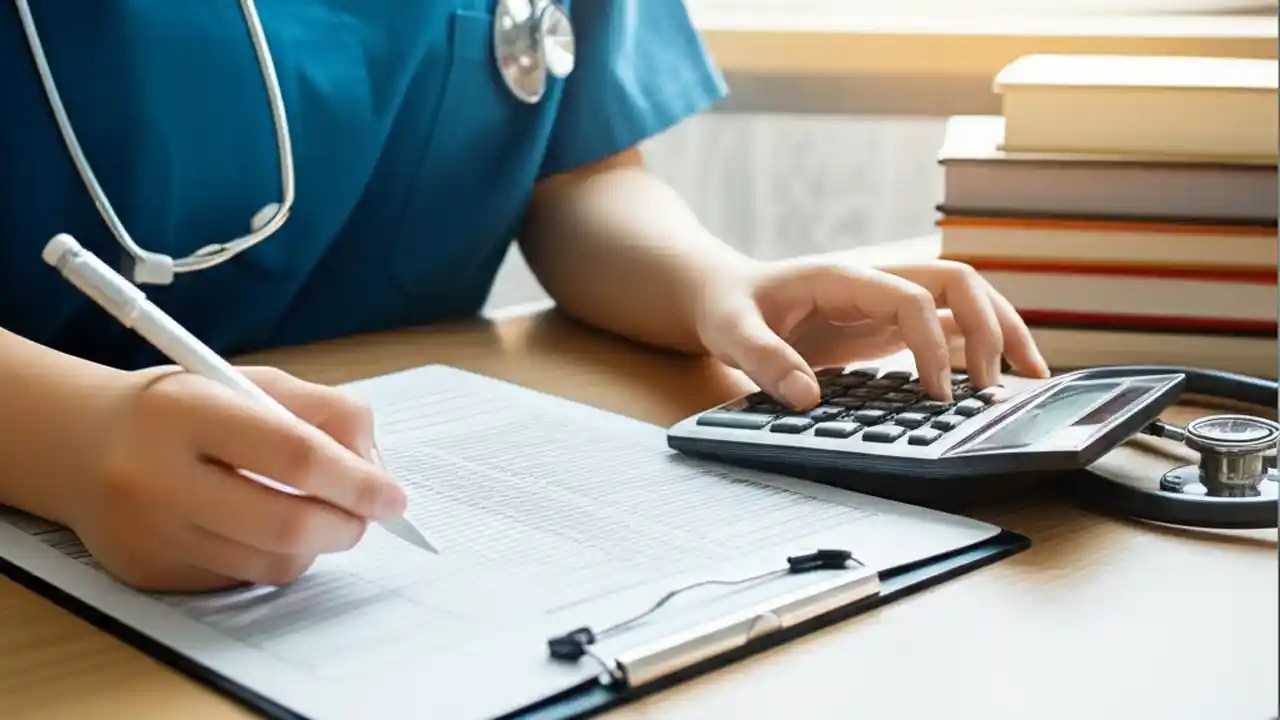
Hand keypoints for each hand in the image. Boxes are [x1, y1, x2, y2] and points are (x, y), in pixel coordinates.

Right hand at [65, 366, 405, 592]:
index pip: (295, 455)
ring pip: (269, 562)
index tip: (394, 496)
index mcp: (187, 411)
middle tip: (369, 515)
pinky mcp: (148, 571)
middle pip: (286, 523)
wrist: (81, 443)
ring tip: (317, 514)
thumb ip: (325, 412)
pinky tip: (260, 526)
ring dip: (315, 544)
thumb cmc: (185, 406)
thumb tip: (376, 470)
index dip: (358, 481)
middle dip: (348, 524)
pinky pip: (240, 578)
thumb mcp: (251, 382)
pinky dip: (272, 556)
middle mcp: (157, 475)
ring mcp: (149, 531)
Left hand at [695, 254, 1049, 408]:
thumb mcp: (731, 332)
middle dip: (991, 326)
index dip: (932, 345)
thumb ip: (763, 361)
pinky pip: (947, 327)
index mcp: (845, 276)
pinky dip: (977, 349)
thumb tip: (807, 398)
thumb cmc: (728, 307)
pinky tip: (995, 382)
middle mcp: (877, 281)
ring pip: (965, 299)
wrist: (724, 294)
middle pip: (959, 283)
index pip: (913, 298)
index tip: (937, 397)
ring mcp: (887, 301)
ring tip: (1030, 379)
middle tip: (1001, 385)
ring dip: (999, 331)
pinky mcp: (888, 324)